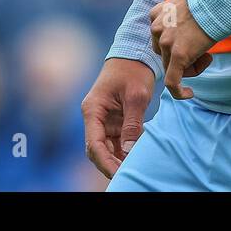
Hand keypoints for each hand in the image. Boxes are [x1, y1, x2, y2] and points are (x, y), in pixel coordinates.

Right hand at [80, 58, 155, 177]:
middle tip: (128, 176)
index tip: (119, 174)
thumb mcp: (136, 96)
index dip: (105, 162)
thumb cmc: (133, 71)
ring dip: (118, 159)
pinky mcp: (112, 121)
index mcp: (93, 110)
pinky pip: (115, 141)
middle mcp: (94, 117)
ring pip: (106, 148)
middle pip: (97, 150)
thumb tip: (129, 150)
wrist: (134, 54)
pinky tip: (135, 158)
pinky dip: (124, 151)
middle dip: (111, 165)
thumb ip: (132, 124)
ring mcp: (103, 120)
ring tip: (134, 169)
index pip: (94, 144)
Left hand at [150, 0, 214, 99]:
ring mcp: (166, 42)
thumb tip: (188, 33)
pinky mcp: (177, 55)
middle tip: (204, 52)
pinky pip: (172, 82)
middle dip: (182, 57)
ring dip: (190, 66)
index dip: (175, 44)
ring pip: (171, 67)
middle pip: (164, 54)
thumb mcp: (187, 6)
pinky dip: (179, 91)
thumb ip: (180, 19)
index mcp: (156, 14)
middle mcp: (156, 28)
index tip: (192, 43)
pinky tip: (190, 94)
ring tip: (208, 56)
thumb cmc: (209, 1)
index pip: (159, 38)